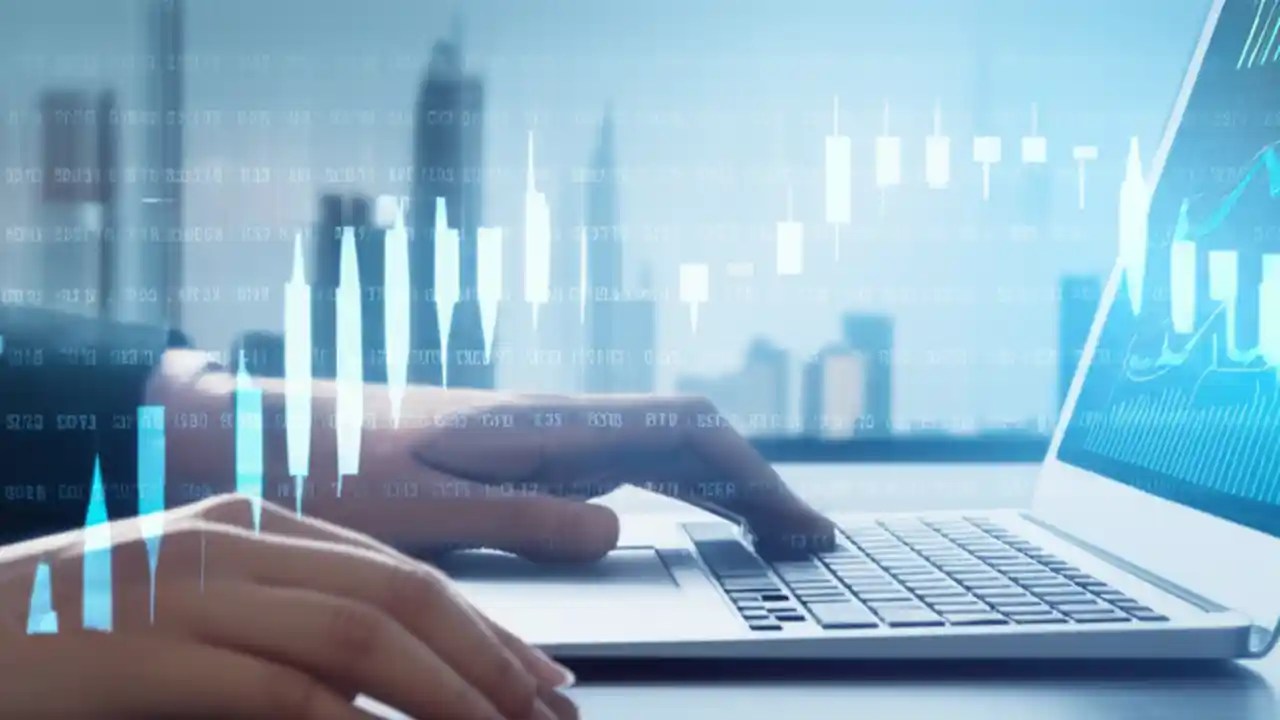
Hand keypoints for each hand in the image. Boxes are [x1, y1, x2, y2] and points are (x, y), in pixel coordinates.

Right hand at [0, 494, 575, 718]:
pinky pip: (278, 686)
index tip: (537, 671)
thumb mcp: (186, 607)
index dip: (481, 624)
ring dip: (447, 688)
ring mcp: (190, 588)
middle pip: (400, 592)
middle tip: (550, 707)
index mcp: (249, 526)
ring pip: (361, 631)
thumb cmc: (64, 634)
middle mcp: (234, 542)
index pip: (399, 571)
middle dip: (489, 653)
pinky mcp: (148, 649)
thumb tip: (372, 678)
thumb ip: (277, 621)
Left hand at [151, 350, 831, 562]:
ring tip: (773, 533)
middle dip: (755, 485)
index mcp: (541, 424)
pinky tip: (686, 518)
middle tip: (810, 541)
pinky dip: (676, 491)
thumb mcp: (420, 508)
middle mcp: (553, 420)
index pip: (680, 430)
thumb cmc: (324, 467)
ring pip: (661, 449)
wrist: (261, 434)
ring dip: (723, 488)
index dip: (749, 475)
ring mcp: (541, 435)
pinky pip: (625, 465)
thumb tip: (617, 530)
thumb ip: (523, 518)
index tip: (798, 522)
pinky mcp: (522, 455)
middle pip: (686, 437)